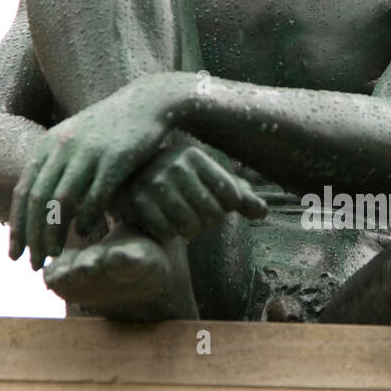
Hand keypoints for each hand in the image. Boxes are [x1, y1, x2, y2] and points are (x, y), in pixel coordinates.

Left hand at [9, 77, 173, 267]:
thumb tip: (37, 202)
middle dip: (33, 236)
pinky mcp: (115, 159)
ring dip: (56, 233)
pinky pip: (96, 194)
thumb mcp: (74, 141)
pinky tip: (85, 234)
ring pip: (63, 200)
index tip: (14, 253)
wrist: (146, 103)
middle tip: (35, 263)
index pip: (23, 192)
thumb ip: (54, 168)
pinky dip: (88, 217)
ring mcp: (88, 152)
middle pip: (39, 200)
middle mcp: (63, 147)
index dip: (17, 226)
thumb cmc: (110, 129)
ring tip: (56, 256)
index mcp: (48, 145)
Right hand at [115, 141, 266, 241]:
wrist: (127, 182)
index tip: (210, 200)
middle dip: (206, 221)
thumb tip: (263, 211)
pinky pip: (166, 234)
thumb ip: (240, 196)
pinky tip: (161, 222)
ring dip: (187, 230)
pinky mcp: (135, 203)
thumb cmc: (179, 183)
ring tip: (177, 217)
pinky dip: (167, 234)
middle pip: (212, 215)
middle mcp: (174, 166)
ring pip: (190, 227)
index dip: (225, 207)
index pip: (231, 196)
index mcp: (194, 156)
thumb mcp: (209, 182)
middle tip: (190, 211)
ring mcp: (152, 184)